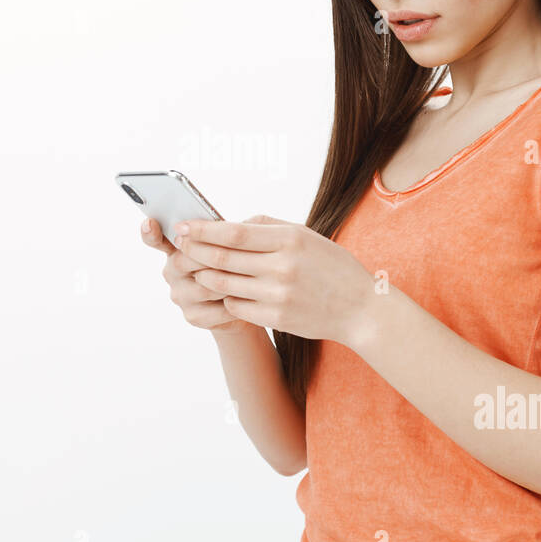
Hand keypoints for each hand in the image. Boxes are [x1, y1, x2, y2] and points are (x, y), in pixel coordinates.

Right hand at [138, 216, 258, 334]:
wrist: (245, 301)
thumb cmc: (235, 265)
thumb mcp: (229, 244)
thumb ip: (220, 234)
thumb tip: (228, 226)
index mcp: (176, 249)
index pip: (156, 239)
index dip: (150, 232)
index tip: (150, 222)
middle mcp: (172, 272)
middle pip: (183, 261)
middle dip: (211, 257)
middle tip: (235, 254)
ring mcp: (180, 296)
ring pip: (204, 287)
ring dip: (229, 282)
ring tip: (249, 278)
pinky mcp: (193, 316)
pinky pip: (216, 309)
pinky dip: (235, 303)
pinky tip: (247, 298)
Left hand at [175, 214, 374, 344]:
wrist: (361, 308)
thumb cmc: (331, 267)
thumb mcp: (306, 236)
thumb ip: (269, 227)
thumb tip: (230, 223)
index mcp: (290, 239)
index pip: (234, 233)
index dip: (203, 229)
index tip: (184, 226)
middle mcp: (283, 266)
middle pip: (223, 258)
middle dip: (195, 250)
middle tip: (179, 246)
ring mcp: (278, 295)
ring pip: (224, 283)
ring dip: (205, 275)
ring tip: (197, 268)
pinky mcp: (276, 318)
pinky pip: (237, 306)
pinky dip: (226, 296)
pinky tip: (225, 290)